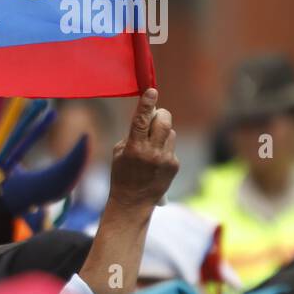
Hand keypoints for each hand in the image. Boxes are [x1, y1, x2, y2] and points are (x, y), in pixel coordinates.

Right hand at [108, 89, 178, 210]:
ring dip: (163, 133)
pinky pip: (172, 147)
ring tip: (152, 147)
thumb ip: (133, 135)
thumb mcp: (119, 153)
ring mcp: (165, 159)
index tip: (151, 91)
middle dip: (161, 114)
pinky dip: (165, 148)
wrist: (133, 202)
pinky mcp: (175, 165)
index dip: (146, 104)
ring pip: (170, 133)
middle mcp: (152, 152)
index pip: (141, 121)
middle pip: (164, 121)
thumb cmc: (121, 175)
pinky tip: (156, 162)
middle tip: (156, 115)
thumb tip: (148, 120)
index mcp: (134, 148)